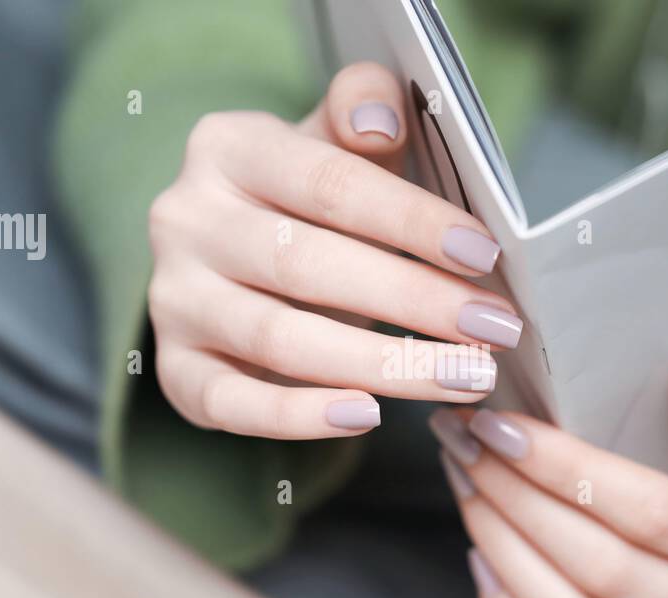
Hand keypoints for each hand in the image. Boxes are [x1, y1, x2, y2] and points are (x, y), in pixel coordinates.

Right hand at [147, 62, 522, 438]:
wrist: (236, 259)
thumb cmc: (310, 200)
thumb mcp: (338, 142)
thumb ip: (365, 110)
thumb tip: (383, 117)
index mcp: (227, 148)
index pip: (328, 183)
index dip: (411, 220)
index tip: (484, 256)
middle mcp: (185, 220)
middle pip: (307, 265)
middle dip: (414, 300)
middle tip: (493, 330)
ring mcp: (174, 299)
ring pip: (278, 340)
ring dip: (383, 366)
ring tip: (464, 376)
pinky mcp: (177, 369)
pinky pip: (234, 403)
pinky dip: (301, 416)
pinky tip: (368, 416)